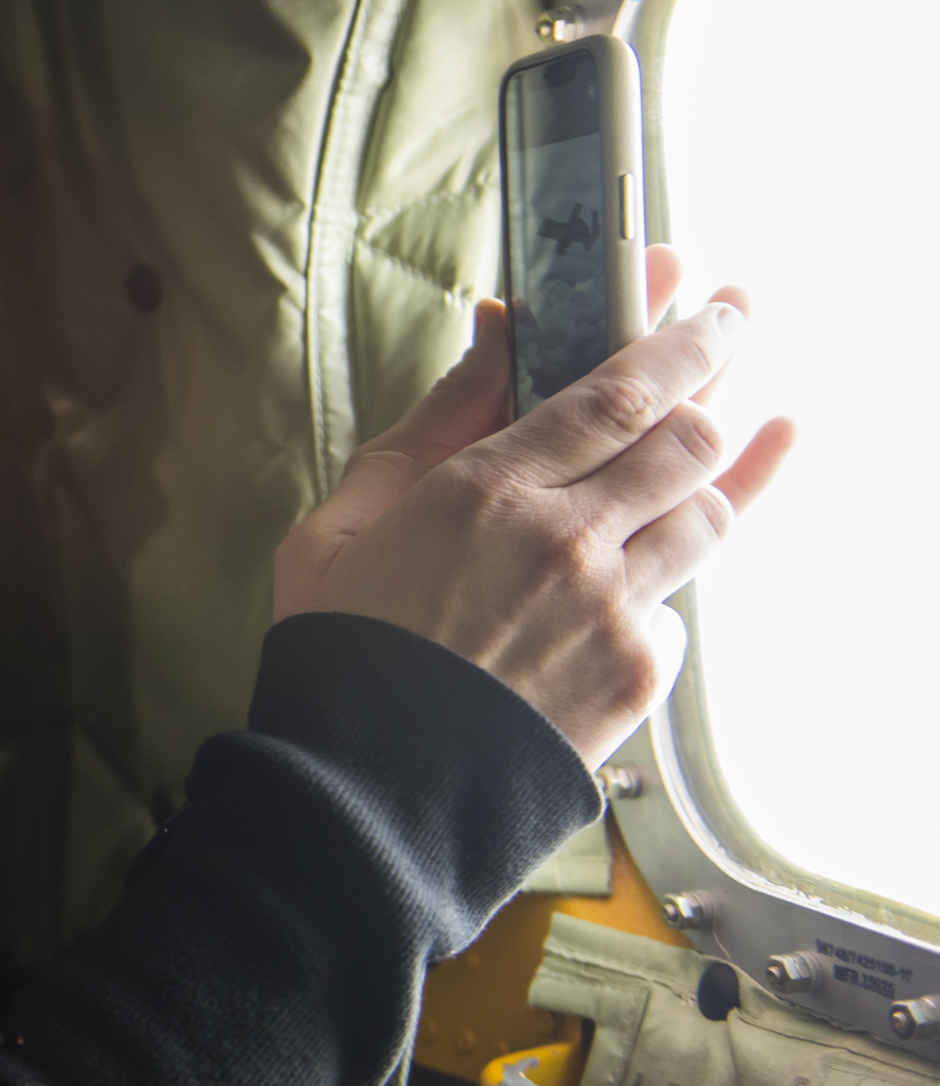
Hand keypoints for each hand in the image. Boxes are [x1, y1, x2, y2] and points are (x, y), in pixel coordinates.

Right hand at [273, 246, 794, 765]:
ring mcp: (612, 612)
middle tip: (727, 333)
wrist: (368, 790)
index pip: (620, 388)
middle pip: (688, 438)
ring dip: (725, 469)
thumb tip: (496, 333)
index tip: (698, 295)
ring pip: (707, 515)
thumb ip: (436, 419)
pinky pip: (676, 605)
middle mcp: (567, 543)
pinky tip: (642, 574)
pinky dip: (662, 580)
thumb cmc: (343, 645)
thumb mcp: (352, 515)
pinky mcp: (636, 677)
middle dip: (718, 372)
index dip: (674, 331)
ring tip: (742, 438)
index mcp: (488, 492)